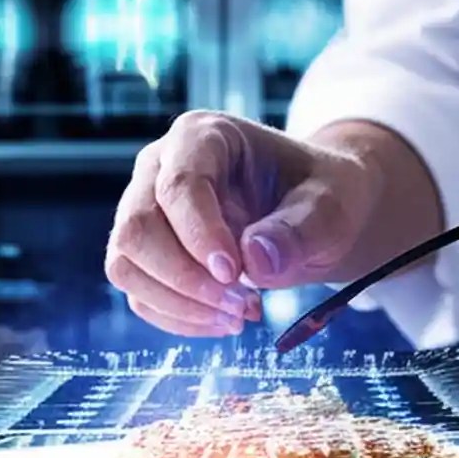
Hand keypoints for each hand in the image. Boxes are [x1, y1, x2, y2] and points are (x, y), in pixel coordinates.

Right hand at [106, 111, 383, 336]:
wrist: (315, 213)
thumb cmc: (322, 195)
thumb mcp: (332, 204)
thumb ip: (301, 228)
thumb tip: (254, 259)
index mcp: (203, 136)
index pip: (178, 184)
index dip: (199, 234)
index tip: (234, 273)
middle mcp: (159, 168)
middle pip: (137, 227)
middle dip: (186, 278)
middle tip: (245, 305)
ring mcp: (144, 211)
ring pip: (126, 264)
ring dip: (179, 303)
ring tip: (239, 315)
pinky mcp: (144, 254)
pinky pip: (138, 293)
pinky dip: (177, 318)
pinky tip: (222, 321)